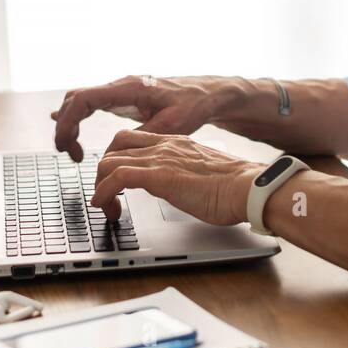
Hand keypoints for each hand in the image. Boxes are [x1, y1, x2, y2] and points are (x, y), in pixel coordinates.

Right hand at [51, 75, 233, 161]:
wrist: (207, 94)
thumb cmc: (194, 104)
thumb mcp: (173, 125)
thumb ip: (145, 136)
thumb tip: (120, 153)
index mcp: (129, 88)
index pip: (83, 98)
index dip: (67, 121)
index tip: (66, 145)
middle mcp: (120, 86)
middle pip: (75, 99)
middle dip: (65, 127)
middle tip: (71, 155)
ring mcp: (120, 91)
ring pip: (80, 102)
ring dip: (71, 125)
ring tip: (76, 153)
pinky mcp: (123, 99)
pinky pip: (91, 104)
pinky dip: (77, 117)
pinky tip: (70, 131)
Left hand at [90, 130, 259, 224]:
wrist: (248, 187)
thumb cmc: (234, 187)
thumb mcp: (202, 173)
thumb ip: (186, 174)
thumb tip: (179, 189)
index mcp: (176, 143)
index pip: (133, 139)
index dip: (117, 158)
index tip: (115, 180)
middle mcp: (164, 146)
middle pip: (115, 147)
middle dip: (103, 171)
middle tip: (106, 195)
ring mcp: (160, 159)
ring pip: (109, 161)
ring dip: (100, 186)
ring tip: (106, 207)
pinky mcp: (159, 176)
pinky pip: (117, 178)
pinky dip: (103, 193)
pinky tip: (104, 207)